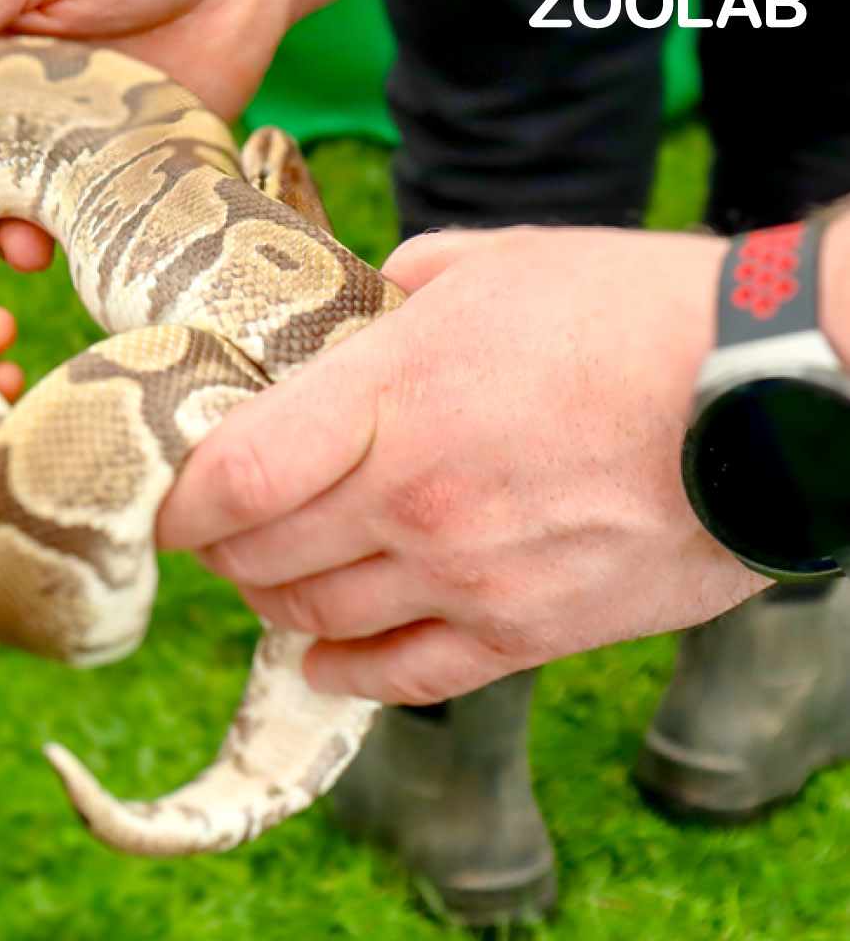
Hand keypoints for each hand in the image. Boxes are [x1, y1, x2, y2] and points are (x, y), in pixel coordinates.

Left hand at [153, 226, 766, 705]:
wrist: (777, 392)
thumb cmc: (636, 309)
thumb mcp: (493, 263)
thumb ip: (394, 295)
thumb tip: (348, 316)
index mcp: (390, 396)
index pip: (232, 477)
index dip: (179, 499)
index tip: (163, 496)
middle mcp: (414, 498)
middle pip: (261, 557)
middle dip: (221, 548)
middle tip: (217, 531)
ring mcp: (470, 574)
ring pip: (318, 618)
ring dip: (277, 602)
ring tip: (270, 577)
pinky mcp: (530, 632)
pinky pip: (405, 677)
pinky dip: (347, 671)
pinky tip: (323, 656)